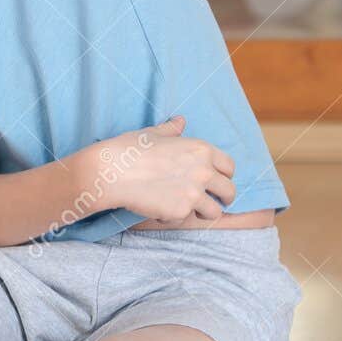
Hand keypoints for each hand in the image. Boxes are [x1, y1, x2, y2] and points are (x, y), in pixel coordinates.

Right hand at [89, 116, 235, 222]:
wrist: (112, 172)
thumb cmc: (130, 149)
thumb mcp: (153, 134)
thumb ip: (172, 130)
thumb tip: (180, 121)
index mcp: (201, 150)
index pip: (229, 166)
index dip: (225, 175)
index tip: (218, 181)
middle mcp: (203, 172)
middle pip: (229, 191)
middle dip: (224, 197)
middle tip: (214, 201)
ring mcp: (193, 194)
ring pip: (214, 212)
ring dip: (204, 212)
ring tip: (191, 210)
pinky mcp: (180, 212)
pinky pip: (185, 220)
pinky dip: (175, 217)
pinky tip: (160, 209)